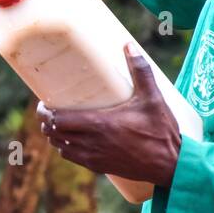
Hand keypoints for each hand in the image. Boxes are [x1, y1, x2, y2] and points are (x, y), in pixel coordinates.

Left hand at [37, 43, 181, 186]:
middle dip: (47, 122)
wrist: (170, 164)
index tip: (43, 103)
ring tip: (57, 124)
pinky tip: (71, 141)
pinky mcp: (100, 167)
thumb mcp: (153, 98)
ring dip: (55, 136)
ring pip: (61, 147)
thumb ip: (140, 70)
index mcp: (99, 124)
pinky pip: (73, 158)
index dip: (45, 113)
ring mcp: (94, 157)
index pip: (58, 120)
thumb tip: (128, 45)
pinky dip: (66, 149)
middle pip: (54, 133)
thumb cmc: (162, 131)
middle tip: (48, 110)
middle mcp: (92, 142)